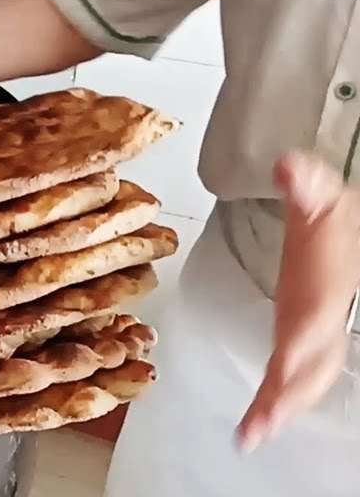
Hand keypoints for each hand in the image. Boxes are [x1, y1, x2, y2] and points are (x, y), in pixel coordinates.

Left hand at [237, 151, 359, 451]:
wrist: (347, 233)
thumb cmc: (332, 222)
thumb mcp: (320, 197)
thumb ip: (306, 184)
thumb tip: (289, 165)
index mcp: (324, 288)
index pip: (313, 321)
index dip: (302, 344)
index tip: (282, 367)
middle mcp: (324, 319)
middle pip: (311, 363)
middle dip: (288, 395)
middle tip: (259, 427)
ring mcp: (318, 335)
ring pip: (306, 378)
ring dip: (283, 408)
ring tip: (253, 435)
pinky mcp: (308, 342)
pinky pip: (299, 377)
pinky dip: (283, 402)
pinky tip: (262, 422)